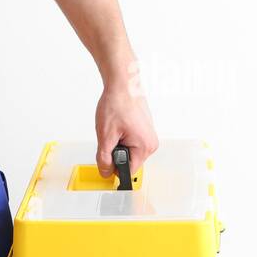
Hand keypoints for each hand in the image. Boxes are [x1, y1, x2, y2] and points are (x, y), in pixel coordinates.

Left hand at [94, 57, 158, 178]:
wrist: (123, 84)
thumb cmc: (117, 103)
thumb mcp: (105, 135)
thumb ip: (104, 158)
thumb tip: (106, 173)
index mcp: (144, 147)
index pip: (128, 171)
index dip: (114, 167)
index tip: (106, 158)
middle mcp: (151, 143)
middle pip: (129, 162)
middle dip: (116, 152)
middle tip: (111, 136)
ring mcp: (149, 136)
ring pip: (129, 151)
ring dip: (119, 144)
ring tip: (115, 128)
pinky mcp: (145, 130)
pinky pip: (131, 142)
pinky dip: (122, 136)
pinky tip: (119, 125)